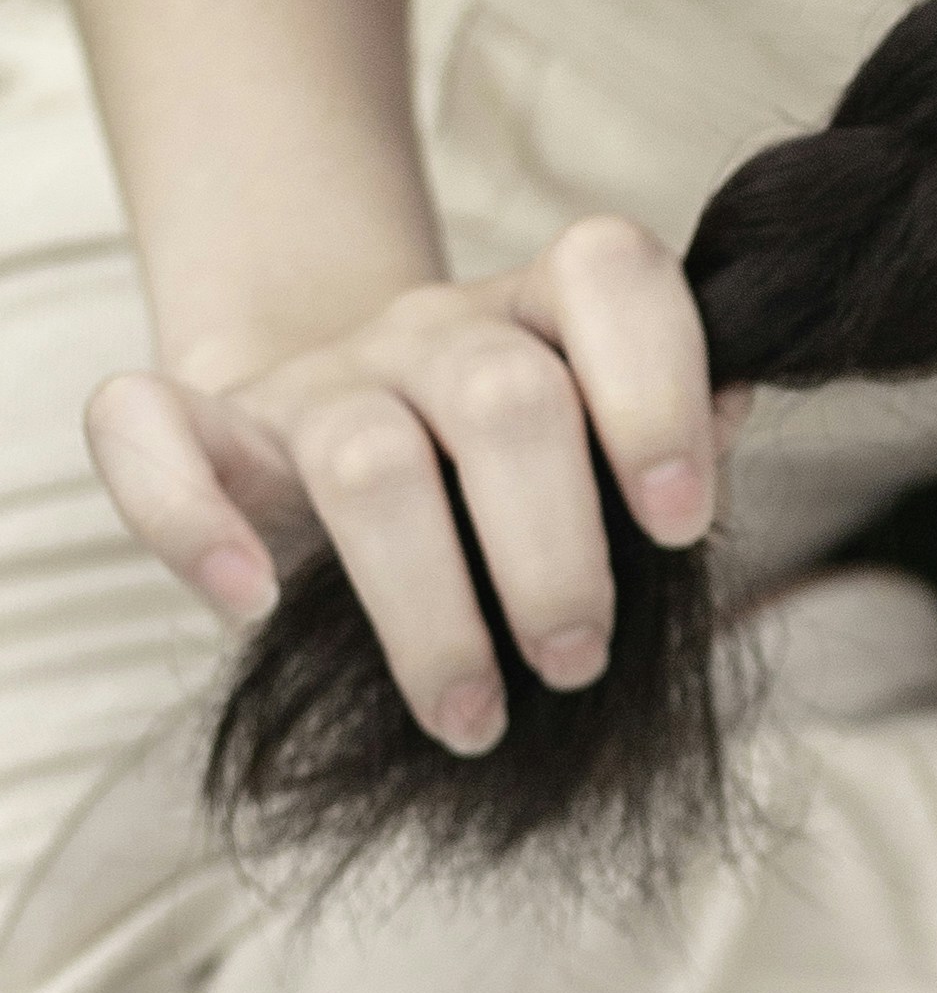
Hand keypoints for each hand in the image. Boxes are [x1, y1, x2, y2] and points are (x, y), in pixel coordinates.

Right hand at [87, 215, 743, 754]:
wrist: (329, 431)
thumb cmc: (498, 468)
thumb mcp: (594, 440)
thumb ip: (666, 422)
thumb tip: (733, 420)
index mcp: (544, 311)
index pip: (609, 276)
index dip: (657, 390)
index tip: (679, 523)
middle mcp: (435, 329)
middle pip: (503, 402)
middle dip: (555, 553)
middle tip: (578, 662)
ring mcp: (317, 378)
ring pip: (368, 461)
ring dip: (427, 608)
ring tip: (475, 716)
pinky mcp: (204, 427)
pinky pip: (147, 433)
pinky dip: (189, 523)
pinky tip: (247, 603)